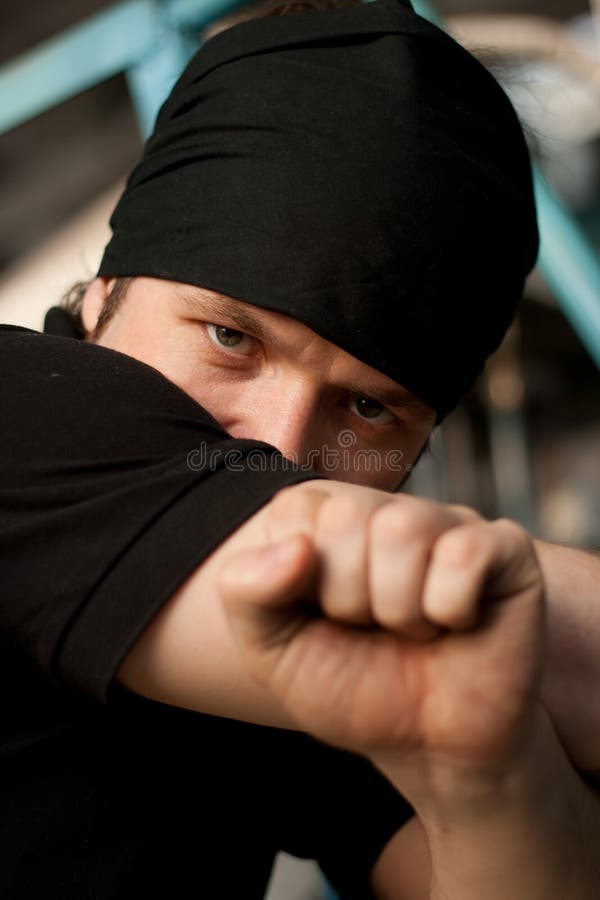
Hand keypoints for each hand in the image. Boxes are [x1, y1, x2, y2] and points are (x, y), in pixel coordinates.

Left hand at [218, 483, 545, 799]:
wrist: (432, 748)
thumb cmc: (355, 689)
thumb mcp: (274, 652)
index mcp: (328, 519)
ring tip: (415, 628)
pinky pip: (463, 553)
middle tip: (375, 629)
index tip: (327, 618)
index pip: (296, 511)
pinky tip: (456, 622)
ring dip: (399, 610)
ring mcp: (448, 523)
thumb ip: (247, 594)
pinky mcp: (502, 547)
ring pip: (402, 531)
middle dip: (350, 600)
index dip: (302, 584)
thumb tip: (293, 547)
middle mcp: (388, 509)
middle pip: (347, 518)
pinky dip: (450, 608)